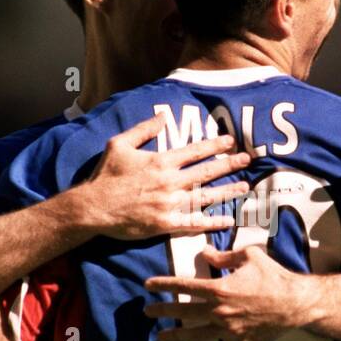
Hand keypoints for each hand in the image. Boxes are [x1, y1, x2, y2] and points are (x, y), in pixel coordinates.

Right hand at [77, 116, 251, 239]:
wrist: (93, 208)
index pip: (195, 151)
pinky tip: (228, 220)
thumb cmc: (105, 175)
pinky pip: (194, 223)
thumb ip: (143, 129)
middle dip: (229, 164)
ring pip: (205, 196)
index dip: (215, 145)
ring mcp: (169, 204)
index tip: (231, 141)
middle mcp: (170, 181)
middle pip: (206, 171)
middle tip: (247, 160)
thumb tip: (163, 117)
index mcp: (161, 161)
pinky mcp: (165, 224)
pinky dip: (212, 222)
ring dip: (227, 191)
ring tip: (245, 187)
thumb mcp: (120, 144)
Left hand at [144, 245, 315, 340]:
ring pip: (194, 335)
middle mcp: (219, 311)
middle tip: (147, 312)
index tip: (148, 285)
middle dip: (162, 311)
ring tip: (159, 337)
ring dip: (175, 336)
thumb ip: (224, 256)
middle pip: (184, 312)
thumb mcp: (250, 257)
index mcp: (219, 289)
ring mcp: (227, 331)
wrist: (296, 303)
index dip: (164, 284)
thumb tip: (205, 253)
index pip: (184, 286)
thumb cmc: (274, 277)